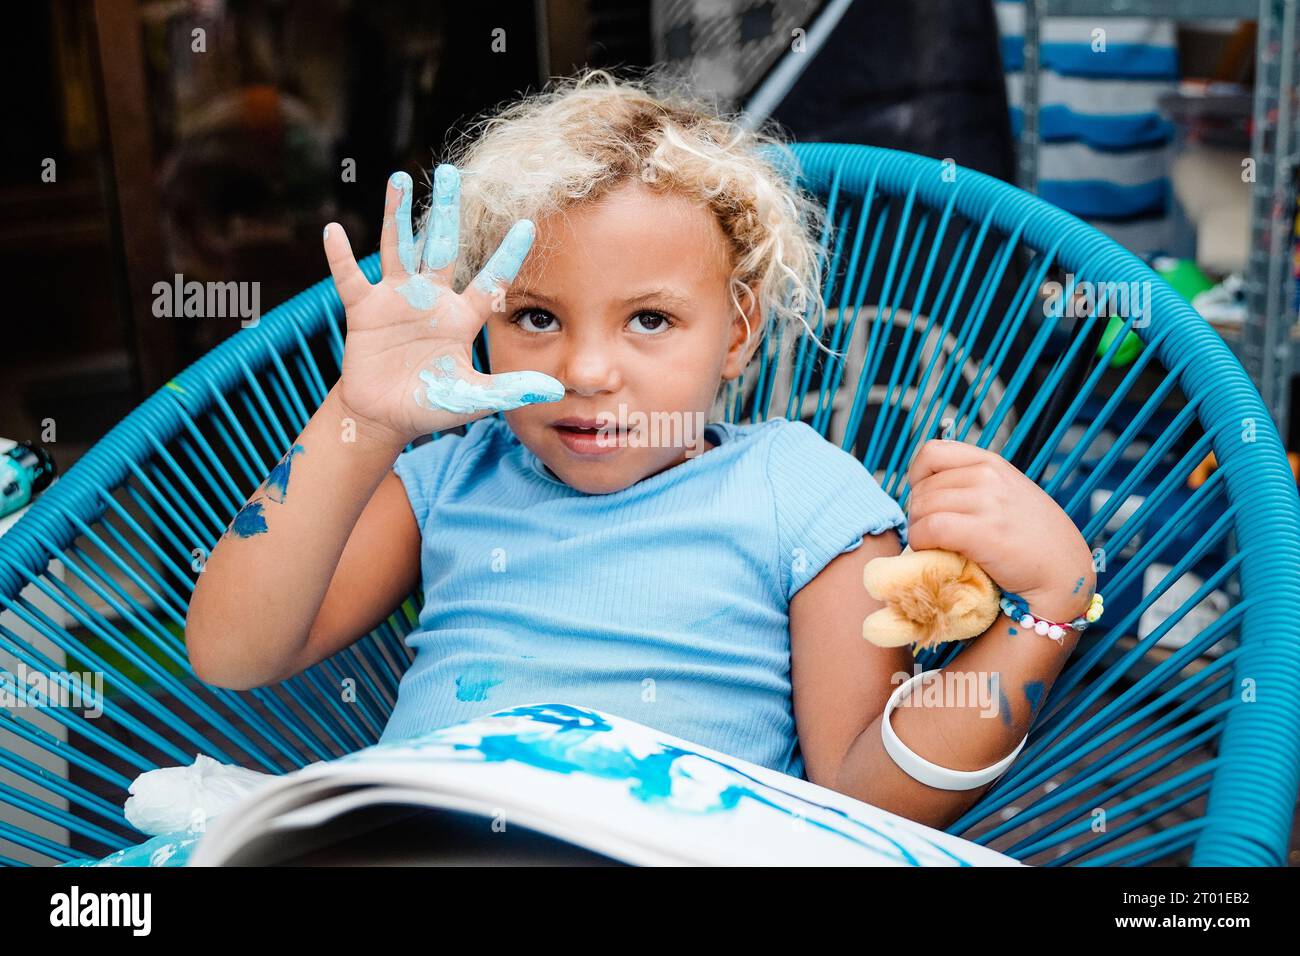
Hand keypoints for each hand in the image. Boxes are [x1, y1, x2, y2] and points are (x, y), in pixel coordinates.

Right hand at [322, 164, 563, 447]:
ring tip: (399, 178)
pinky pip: (350, 279)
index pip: (489, 280)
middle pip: (441, 246)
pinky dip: (341, 257)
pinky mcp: (364, 311)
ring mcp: (396, 300)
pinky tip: (334, 232)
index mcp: (461, 317)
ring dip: (397, 215)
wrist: (384, 418)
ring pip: (398, 248)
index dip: (507, 254)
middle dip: (447, 209)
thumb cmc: (430, 406)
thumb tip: (554, 391)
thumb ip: (509, 389)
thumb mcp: (473, 398)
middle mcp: (431, 299)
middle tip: (452, 170)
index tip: (526, 223)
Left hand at [904, 438, 1095, 622]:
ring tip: (934, 546)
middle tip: (930, 535)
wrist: (1065, 572)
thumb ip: (974, 483)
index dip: (917, 477)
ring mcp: (988, 502)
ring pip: (922, 507)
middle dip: (917, 513)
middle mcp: (989, 476)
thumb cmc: (1034, 539)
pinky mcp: (984, 531)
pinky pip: (930, 529)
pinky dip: (922, 543)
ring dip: (919, 531)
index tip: (925, 499)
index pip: (931, 452)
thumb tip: (926, 491)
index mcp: (991, 463)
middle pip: (922, 487)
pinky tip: (934, 553)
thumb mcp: (1007, 494)